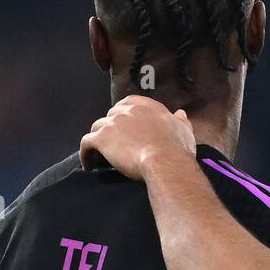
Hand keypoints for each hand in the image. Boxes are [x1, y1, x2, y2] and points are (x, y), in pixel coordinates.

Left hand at [79, 96, 195, 177]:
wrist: (165, 162)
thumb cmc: (176, 149)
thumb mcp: (184, 131)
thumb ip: (180, 121)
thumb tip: (180, 114)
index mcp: (146, 106)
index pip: (127, 104)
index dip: (122, 115)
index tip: (123, 129)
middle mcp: (127, 111)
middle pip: (110, 116)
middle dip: (110, 129)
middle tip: (113, 146)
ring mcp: (112, 123)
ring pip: (97, 128)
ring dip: (98, 140)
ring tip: (100, 156)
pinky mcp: (101, 139)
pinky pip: (86, 144)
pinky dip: (85, 154)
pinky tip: (88, 165)